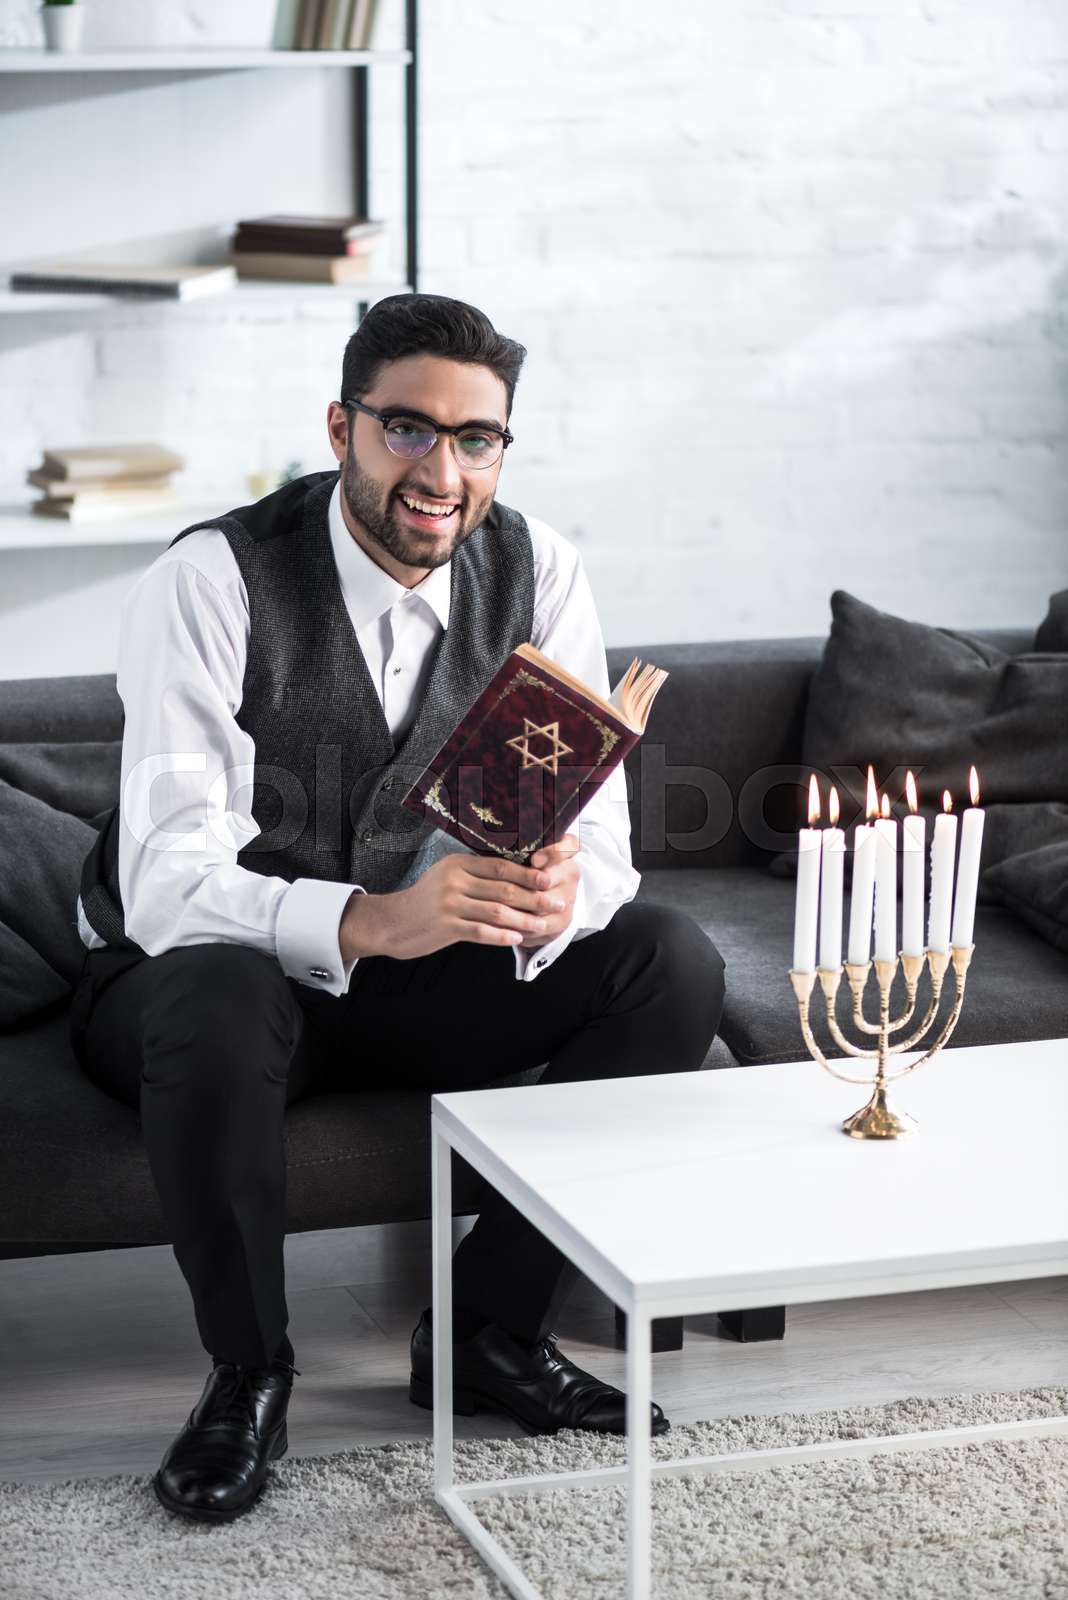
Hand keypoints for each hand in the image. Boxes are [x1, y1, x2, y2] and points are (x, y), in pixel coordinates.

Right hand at [338, 838, 579, 962]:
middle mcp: (454, 880)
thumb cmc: (425, 901)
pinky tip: (516, 939)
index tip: (550, 878)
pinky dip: (501, 936)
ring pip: (497, 911)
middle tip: (556, 902)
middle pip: (504, 888)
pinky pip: (481, 931)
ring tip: (542, 924)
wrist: (391, 923)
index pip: (500, 865)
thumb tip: (513, 874)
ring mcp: (449, 904)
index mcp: (458, 864)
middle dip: (535, 896)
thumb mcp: (446, 877)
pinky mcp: (445, 927)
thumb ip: (475, 875)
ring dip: (524, 919)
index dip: (528, 872)